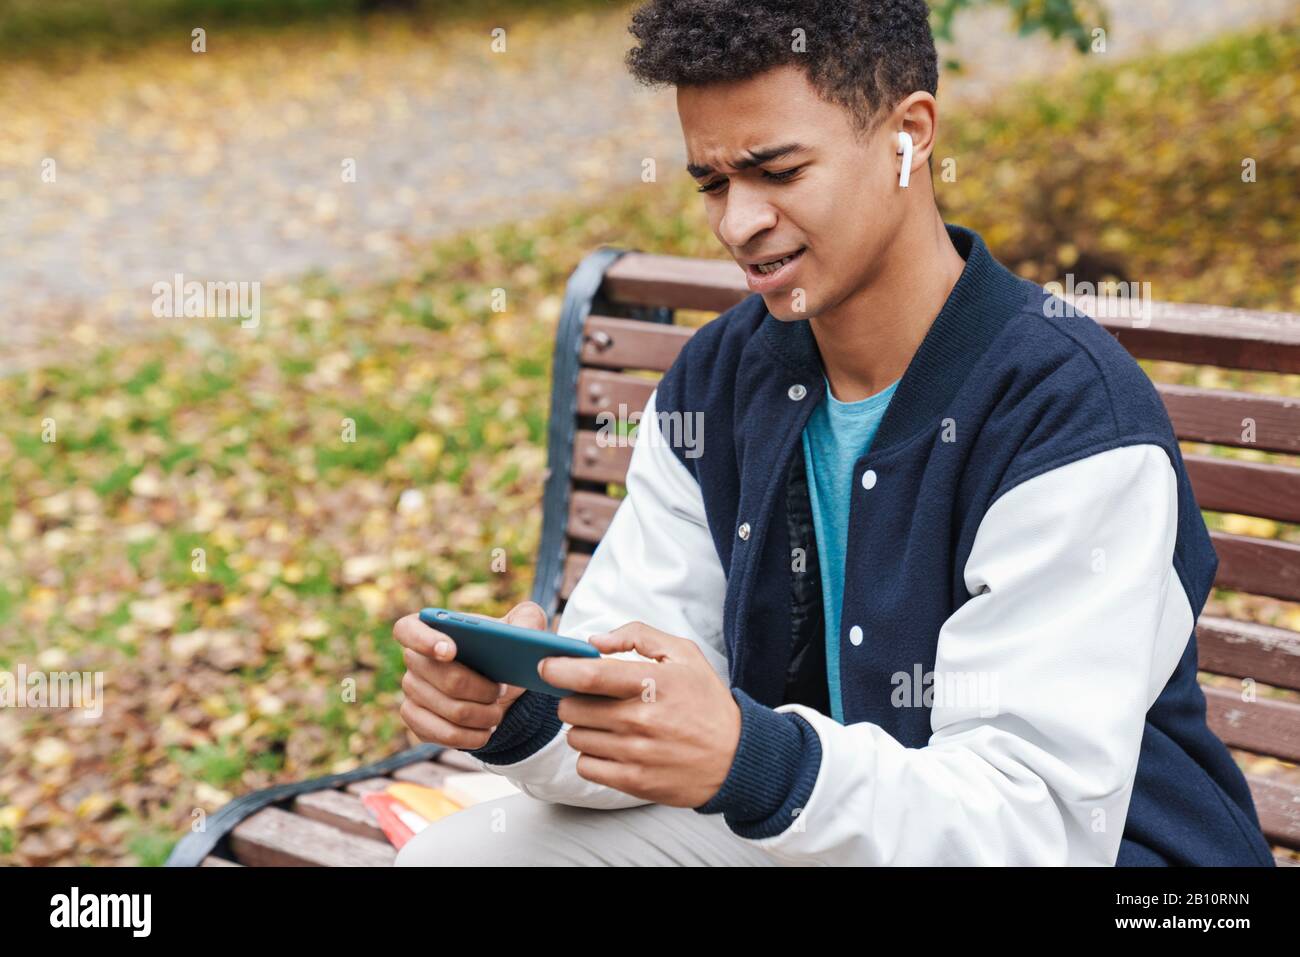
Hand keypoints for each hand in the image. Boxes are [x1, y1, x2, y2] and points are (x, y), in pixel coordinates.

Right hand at [394, 601, 544, 749]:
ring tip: (497, 711)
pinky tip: (485, 731)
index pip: (407, 630)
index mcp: (431, 627)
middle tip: (501, 690)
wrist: (500, 689)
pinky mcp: (416, 720)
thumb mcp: (522, 629)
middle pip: (445, 678)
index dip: (424, 641)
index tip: (450, 651)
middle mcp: (414, 659)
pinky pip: (444, 735)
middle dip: (483, 689)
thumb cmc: (503, 650)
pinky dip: (472, 737)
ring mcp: (412, 691)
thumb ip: (527, 620)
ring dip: (484, 715)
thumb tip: (524, 632)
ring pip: (451, 711)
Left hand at [539, 622, 741, 807]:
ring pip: (576, 737)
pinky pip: (586, 766)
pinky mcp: (634, 782)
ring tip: (608, 722)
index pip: (589, 676)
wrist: (738, 757)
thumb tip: (595, 642)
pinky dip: (591, 755)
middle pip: (572, 709)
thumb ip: (638, 636)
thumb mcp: (684, 653)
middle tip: (590, 698)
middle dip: (573, 699)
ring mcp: (636, 754)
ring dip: (583, 727)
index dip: (558, 669)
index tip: (545, 665)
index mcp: (653, 683)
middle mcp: (642, 720)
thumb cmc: (705, 700)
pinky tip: (612, 746)